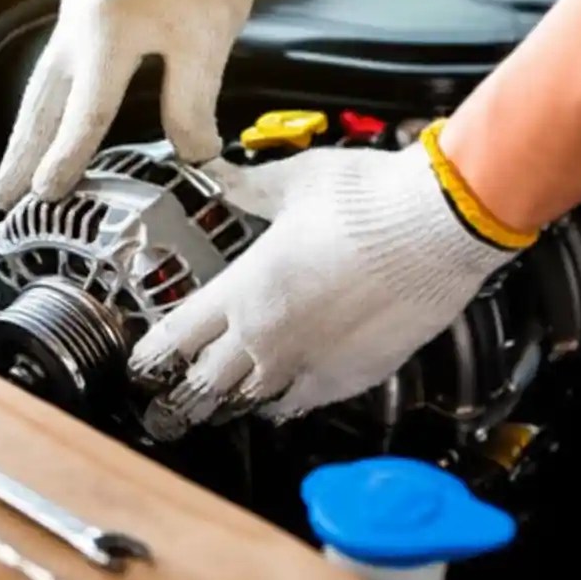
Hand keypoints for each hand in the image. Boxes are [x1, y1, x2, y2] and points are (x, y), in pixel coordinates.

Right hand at [0, 0, 269, 209]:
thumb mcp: (209, 40)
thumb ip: (192, 102)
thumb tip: (194, 153)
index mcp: (108, 33)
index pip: (84, 113)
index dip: (66, 158)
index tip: (47, 194)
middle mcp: (80, 23)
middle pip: (42, 103)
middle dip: (21, 155)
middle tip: (3, 198)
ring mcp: (77, 11)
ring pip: (44, 84)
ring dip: (28, 131)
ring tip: (16, 170)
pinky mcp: (86, 3)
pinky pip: (56, 62)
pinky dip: (47, 100)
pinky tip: (50, 118)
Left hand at [127, 144, 517, 435]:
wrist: (437, 227)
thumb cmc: (369, 201)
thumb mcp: (294, 182)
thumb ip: (250, 188)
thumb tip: (222, 176)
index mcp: (245, 288)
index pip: (179, 333)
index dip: (155, 349)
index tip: (144, 358)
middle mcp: (268, 334)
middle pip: (207, 379)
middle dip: (188, 385)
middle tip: (174, 392)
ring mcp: (309, 361)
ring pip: (252, 398)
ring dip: (235, 397)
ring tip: (221, 402)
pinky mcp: (351, 376)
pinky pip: (303, 403)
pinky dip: (287, 402)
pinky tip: (282, 400)